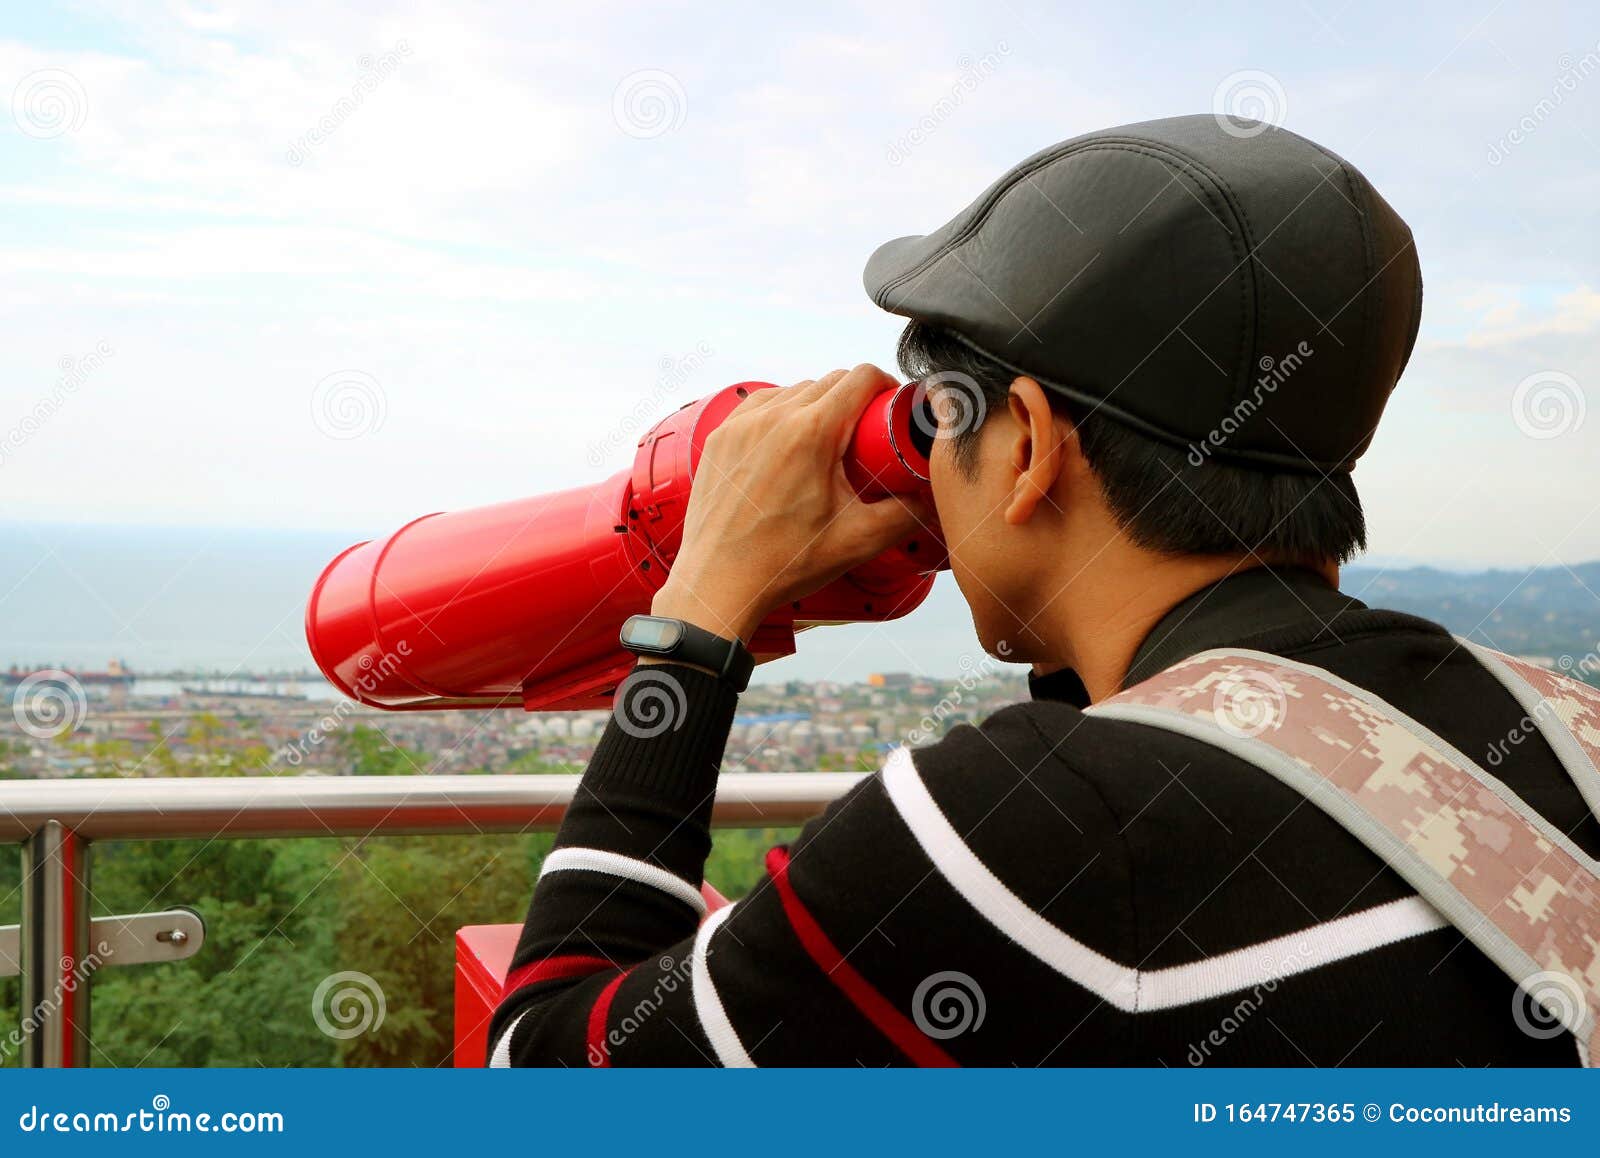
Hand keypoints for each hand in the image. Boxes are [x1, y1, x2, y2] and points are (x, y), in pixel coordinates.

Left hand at [650, 365, 934, 642]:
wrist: (720, 585)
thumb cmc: (782, 564)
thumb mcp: (860, 540)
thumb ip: (908, 512)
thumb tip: (933, 496)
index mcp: (810, 433)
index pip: (860, 378)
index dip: (886, 386)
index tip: (891, 408)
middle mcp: (772, 418)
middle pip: (828, 381)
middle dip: (854, 399)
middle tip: (865, 436)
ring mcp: (740, 425)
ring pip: (793, 391)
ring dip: (817, 405)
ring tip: (828, 444)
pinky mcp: (720, 438)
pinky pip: (760, 408)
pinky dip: (781, 416)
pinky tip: (789, 445)